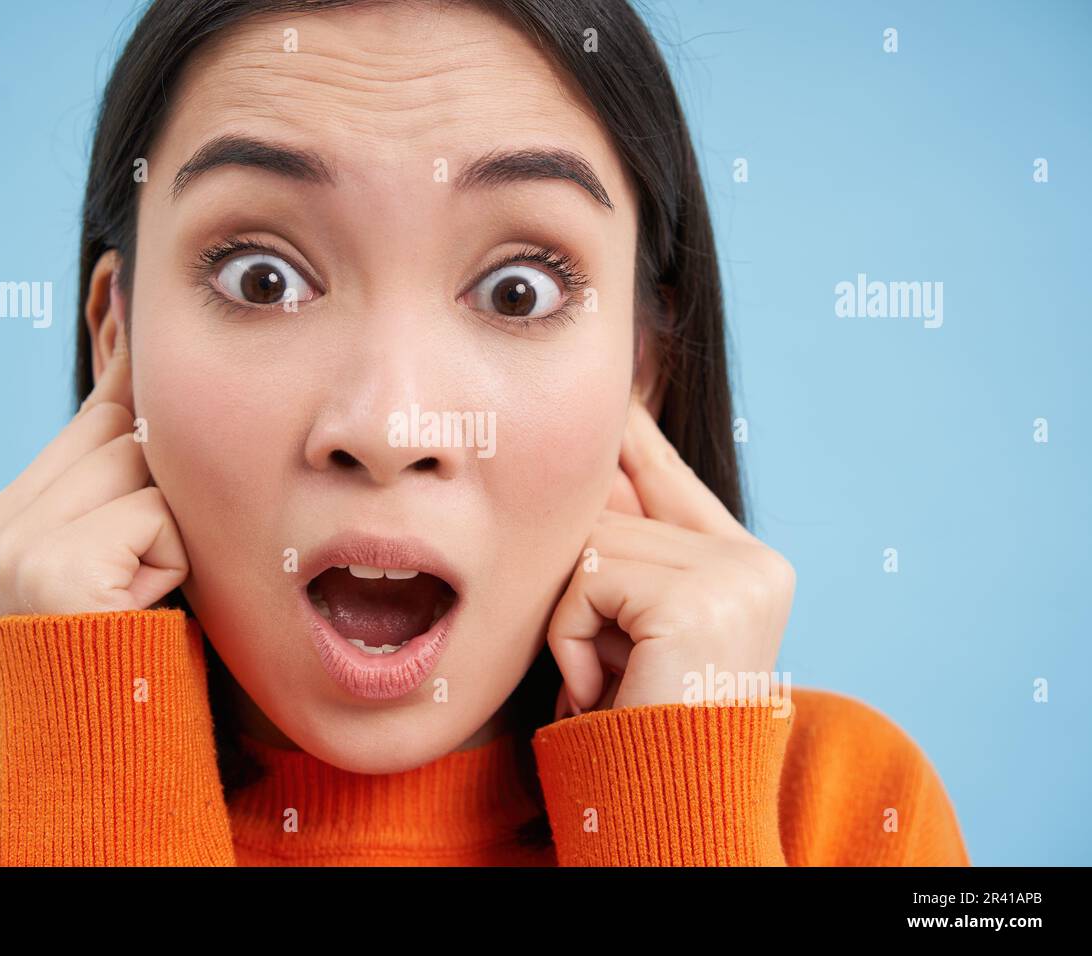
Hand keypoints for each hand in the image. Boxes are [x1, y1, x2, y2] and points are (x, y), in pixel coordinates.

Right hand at [0, 335, 188, 617]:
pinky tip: (143, 605)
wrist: (119, 737)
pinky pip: (154, 511)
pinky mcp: (61, 570)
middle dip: (155, 479)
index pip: (85, 424)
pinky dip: (173, 558)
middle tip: (149, 559)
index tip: (139, 315)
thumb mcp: (106, 556)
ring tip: (140, 593)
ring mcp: (18, 549)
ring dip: (167, 529)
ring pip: (134, 462)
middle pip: (113, 431)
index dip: (129, 383)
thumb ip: (107, 481)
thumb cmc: (126, 644)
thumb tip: (139, 374)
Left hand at [548, 398, 793, 716]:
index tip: (611, 388)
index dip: (630, 436)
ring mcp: (736, 576)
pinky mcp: (698, 599)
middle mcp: (754, 562)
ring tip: (609, 682)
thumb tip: (584, 472)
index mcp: (747, 565)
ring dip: (574, 624)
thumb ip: (622, 555)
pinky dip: (570, 640)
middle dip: (581, 589)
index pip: (668, 475)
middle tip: (609, 666)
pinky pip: (585, 581)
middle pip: (610, 512)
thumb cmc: (642, 726)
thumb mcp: (632, 628)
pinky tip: (604, 686)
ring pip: (591, 544)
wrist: (671, 807)